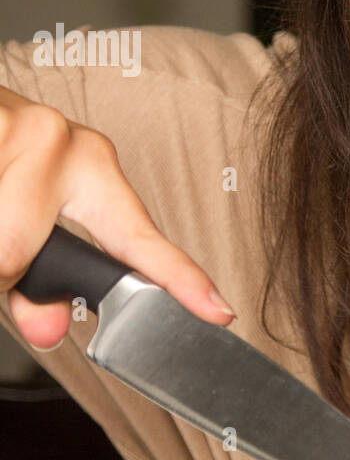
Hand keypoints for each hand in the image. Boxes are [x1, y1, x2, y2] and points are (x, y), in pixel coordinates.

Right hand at [0, 86, 235, 350]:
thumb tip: (49, 331)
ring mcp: (17, 128)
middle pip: (14, 253)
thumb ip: (40, 286)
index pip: (137, 238)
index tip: (217, 309)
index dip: (180, 279)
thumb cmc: (2, 160)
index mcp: (90, 167)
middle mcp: (60, 142)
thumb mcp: (25, 216)